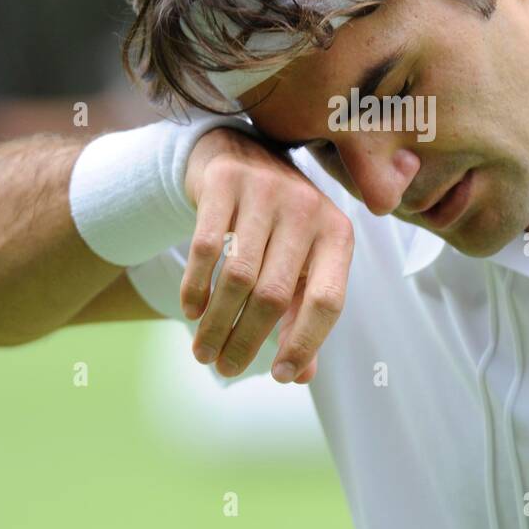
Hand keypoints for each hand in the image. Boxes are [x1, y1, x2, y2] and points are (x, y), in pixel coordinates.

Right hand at [181, 127, 353, 383]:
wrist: (243, 153)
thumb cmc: (280, 224)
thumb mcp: (304, 261)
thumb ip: (304, 314)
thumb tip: (301, 374)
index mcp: (337, 235)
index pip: (328, 301)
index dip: (305, 343)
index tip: (281, 375)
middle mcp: (307, 210)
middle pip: (274, 295)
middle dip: (245, 341)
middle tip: (225, 368)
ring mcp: (266, 192)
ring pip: (238, 277)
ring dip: (216, 324)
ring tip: (203, 352)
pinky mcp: (226, 182)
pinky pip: (206, 247)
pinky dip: (195, 287)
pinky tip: (190, 311)